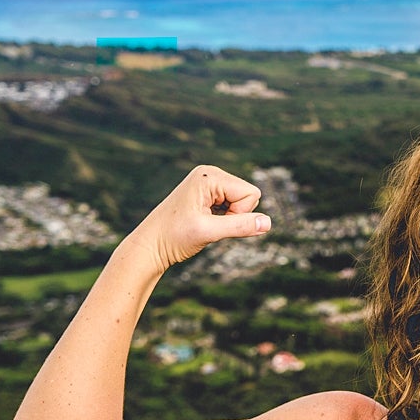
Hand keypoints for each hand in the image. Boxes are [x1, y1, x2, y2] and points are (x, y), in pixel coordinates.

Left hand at [129, 165, 271, 272]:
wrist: (151, 246)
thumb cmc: (174, 237)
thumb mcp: (209, 232)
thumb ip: (240, 226)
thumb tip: (268, 223)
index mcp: (209, 175)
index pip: (251, 193)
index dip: (240, 214)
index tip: (214, 222)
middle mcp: (210, 174)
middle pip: (249, 196)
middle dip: (236, 215)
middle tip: (208, 223)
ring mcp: (209, 183)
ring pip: (243, 202)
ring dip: (230, 218)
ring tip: (204, 223)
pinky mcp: (208, 194)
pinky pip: (233, 205)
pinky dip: (224, 218)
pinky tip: (204, 222)